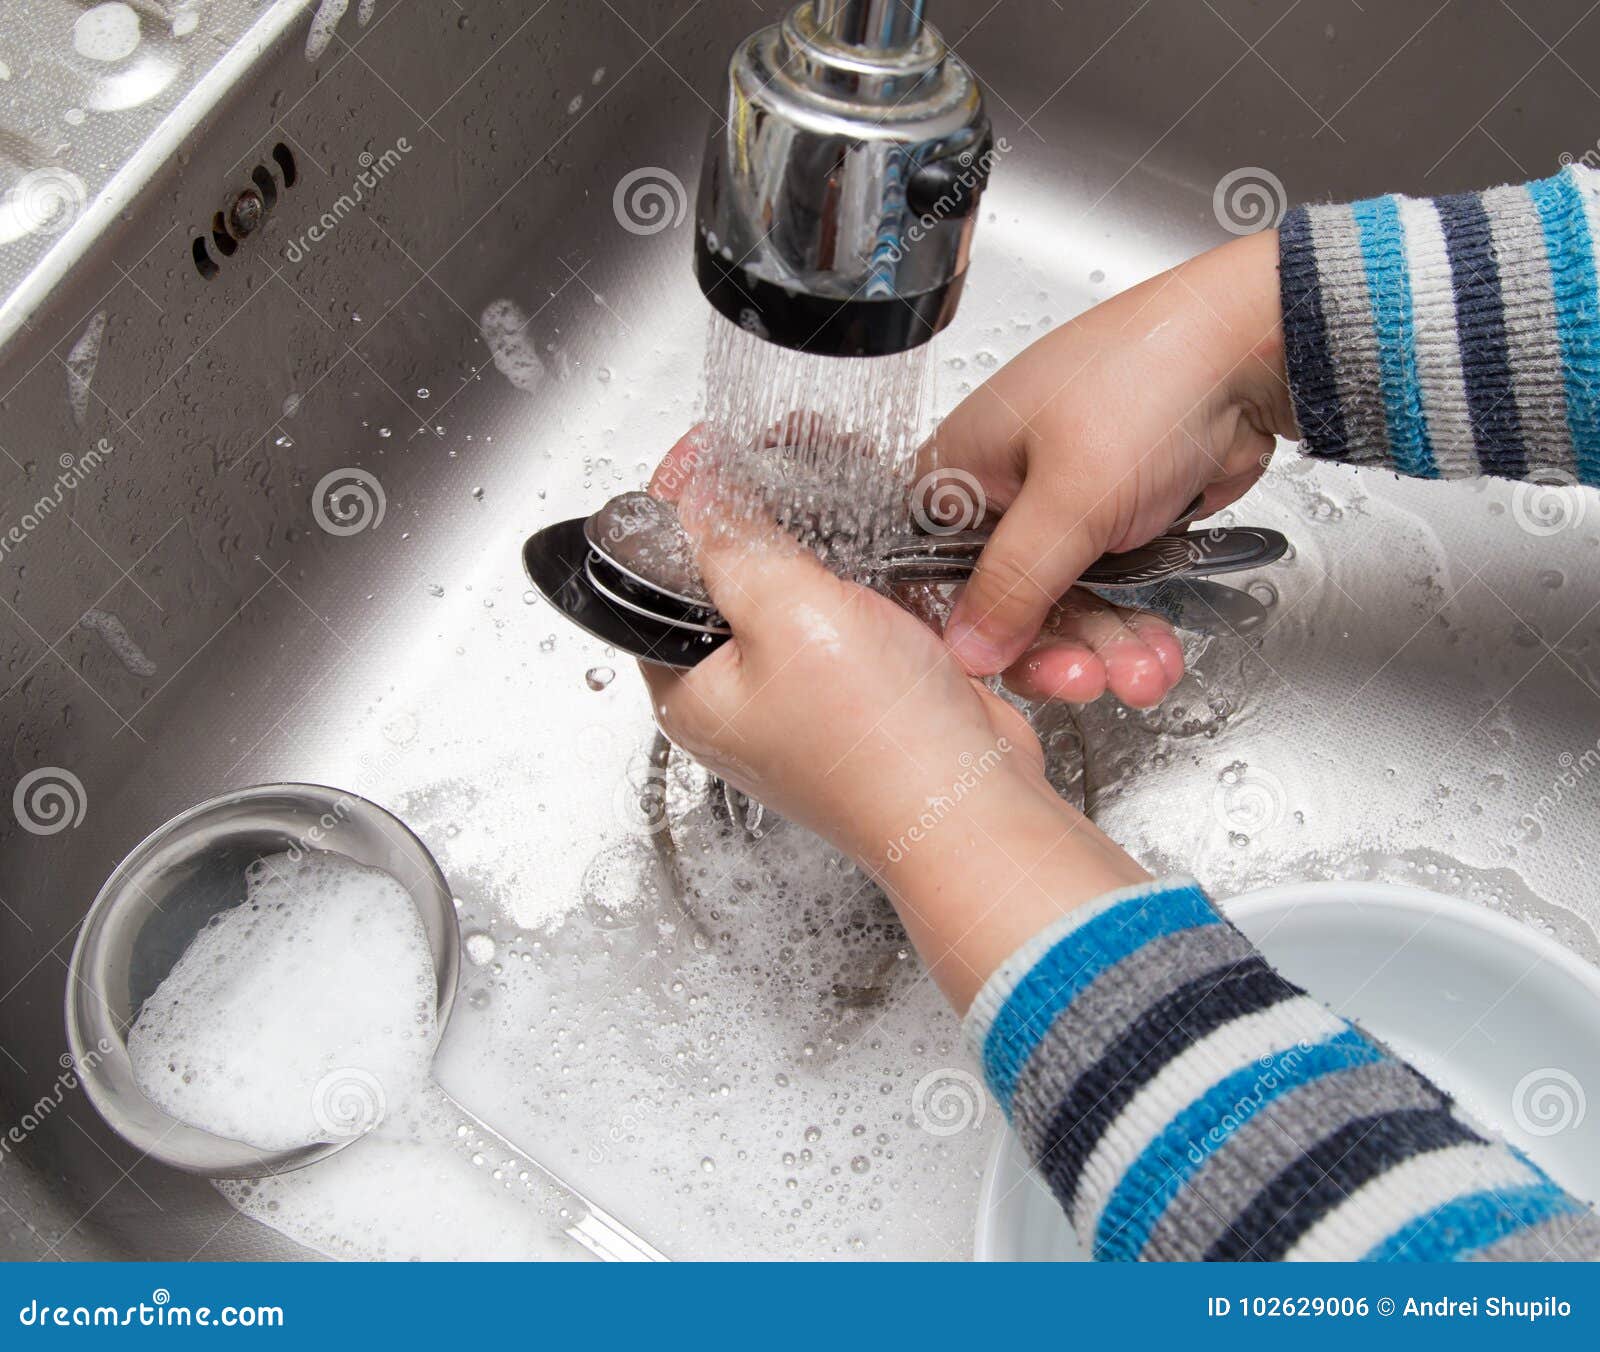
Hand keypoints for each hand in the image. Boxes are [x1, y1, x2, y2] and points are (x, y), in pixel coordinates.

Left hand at [639, 433, 1146, 1009]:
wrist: (971, 810)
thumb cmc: (879, 747)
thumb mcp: (787, 616)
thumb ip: (734, 546)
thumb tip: (697, 492)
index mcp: (690, 689)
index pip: (658, 574)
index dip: (681, 502)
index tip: (710, 449)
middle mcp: (739, 696)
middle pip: (724, 578)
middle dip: (754, 511)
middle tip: (780, 455)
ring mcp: (802, 696)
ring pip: (793, 591)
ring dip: (815, 537)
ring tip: (835, 479)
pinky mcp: (861, 693)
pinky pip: (849, 615)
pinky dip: (862, 574)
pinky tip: (880, 538)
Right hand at [926, 229, 1294, 678]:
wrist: (1250, 354)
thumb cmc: (1147, 384)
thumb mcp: (1070, 498)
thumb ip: (1013, 584)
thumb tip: (967, 650)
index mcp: (960, 470)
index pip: (930, 574)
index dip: (966, 633)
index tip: (1006, 670)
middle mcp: (1000, 494)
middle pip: (1001, 605)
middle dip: (1053, 650)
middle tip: (1089, 680)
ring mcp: (1059, 511)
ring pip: (1061, 608)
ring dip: (1102, 647)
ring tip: (1143, 670)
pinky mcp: (1111, 526)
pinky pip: (1107, 597)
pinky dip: (1131, 628)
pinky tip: (1156, 651)